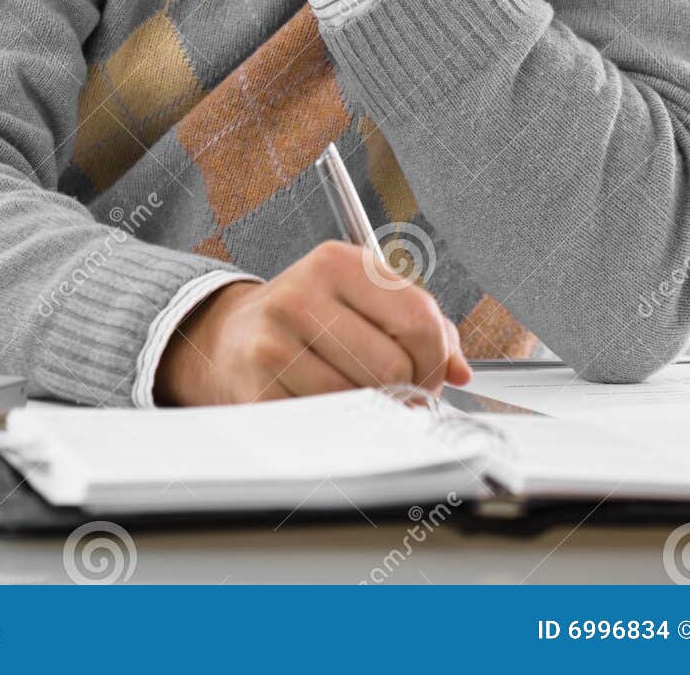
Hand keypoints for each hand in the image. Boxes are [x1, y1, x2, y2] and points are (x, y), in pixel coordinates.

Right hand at [154, 241, 471, 405]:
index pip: (419, 318)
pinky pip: (328, 425)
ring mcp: (273, 341)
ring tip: (356, 395)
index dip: (435, 358)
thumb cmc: (312, 321)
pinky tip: (325, 406)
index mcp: (337, 261)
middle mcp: (301, 294)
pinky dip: (339, 427)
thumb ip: (422, 324)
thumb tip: (459, 370)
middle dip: (406, 391)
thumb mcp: (363, 299)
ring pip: (363, 401)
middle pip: (395, 367)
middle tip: (393, 392)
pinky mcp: (256, 389)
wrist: (230, 339)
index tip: (426, 372)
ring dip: (371, 412)